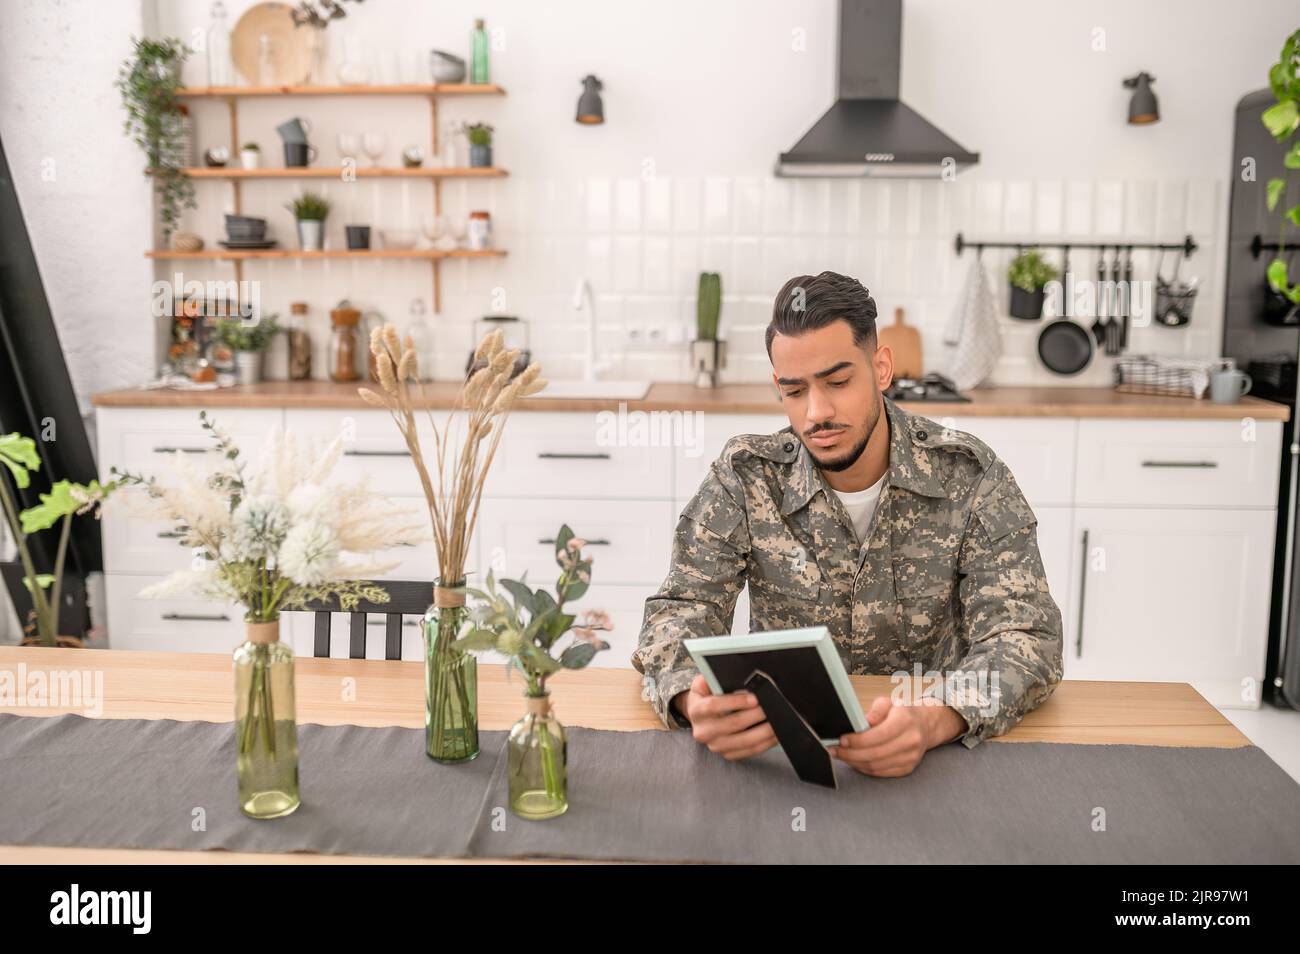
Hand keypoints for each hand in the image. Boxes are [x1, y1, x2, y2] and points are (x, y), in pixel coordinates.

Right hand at [675, 675, 776, 760]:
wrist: (700, 716)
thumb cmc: (707, 696)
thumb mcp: (704, 683)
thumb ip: (714, 678)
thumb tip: (735, 674)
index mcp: (696, 711)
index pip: (713, 706)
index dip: (735, 702)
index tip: (754, 698)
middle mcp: (703, 731)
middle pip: (733, 724)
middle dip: (755, 715)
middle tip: (771, 707)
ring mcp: (715, 745)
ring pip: (745, 741)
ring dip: (764, 731)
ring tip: (777, 721)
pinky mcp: (728, 754)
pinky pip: (750, 751)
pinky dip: (765, 743)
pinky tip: (774, 734)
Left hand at [829, 696, 965, 777]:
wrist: (924, 726)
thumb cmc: (902, 712)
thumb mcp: (889, 702)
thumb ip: (876, 710)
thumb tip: (863, 723)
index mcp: (906, 721)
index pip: (879, 735)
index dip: (858, 740)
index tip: (841, 740)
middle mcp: (911, 741)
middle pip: (875, 754)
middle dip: (850, 754)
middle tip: (834, 750)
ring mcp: (911, 757)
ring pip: (877, 766)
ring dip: (855, 762)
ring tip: (841, 755)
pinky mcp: (907, 768)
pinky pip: (881, 773)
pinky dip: (864, 768)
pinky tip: (854, 761)